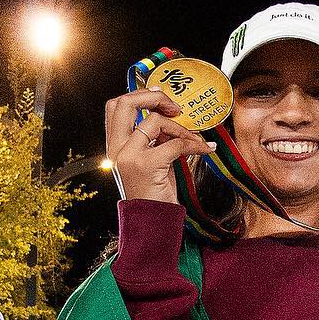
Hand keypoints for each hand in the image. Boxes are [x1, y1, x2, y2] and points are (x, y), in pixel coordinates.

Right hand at [103, 88, 214, 204]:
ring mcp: (130, 157)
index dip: (138, 95)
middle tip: (175, 108)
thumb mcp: (149, 161)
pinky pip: (175, 143)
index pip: (115, 106)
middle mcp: (117, 149)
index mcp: (115, 146)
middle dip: (154, 97)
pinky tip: (203, 149)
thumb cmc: (153, 195)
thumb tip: (171, 119)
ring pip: (155, 120)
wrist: (151, 224)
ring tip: (193, 140)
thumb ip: (154, 139)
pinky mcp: (147, 166)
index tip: (159, 98)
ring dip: (180, 128)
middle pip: (126, 103)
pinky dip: (194, 144)